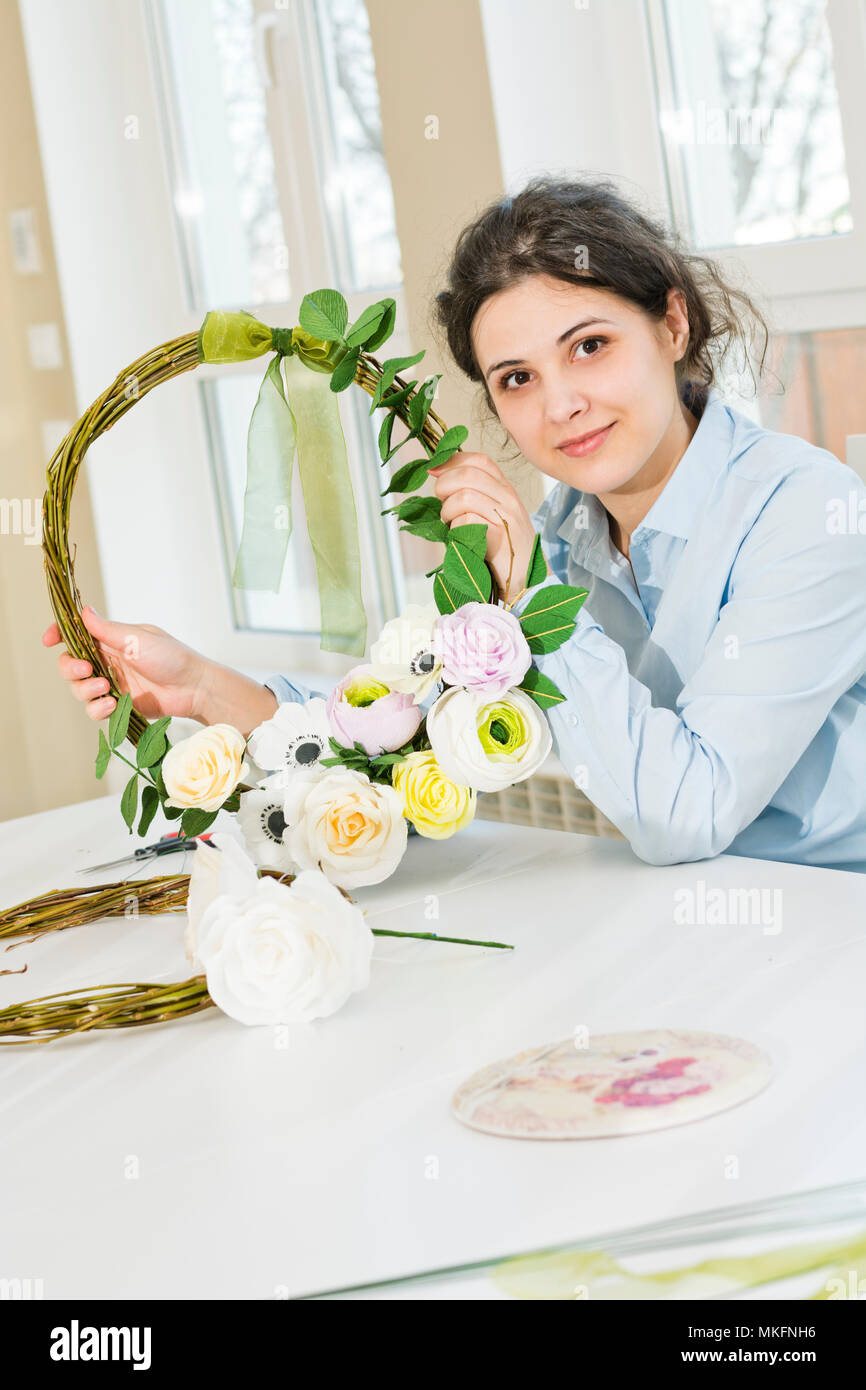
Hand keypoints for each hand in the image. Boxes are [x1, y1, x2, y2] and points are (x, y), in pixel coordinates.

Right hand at [42, 606, 210, 722]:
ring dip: (85, 690)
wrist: (194, 687)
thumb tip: (83, 610)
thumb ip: (107, 630)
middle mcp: (107, 661)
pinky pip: (95, 709)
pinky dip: (97, 708)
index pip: (76, 635)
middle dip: (70, 669)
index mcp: (110, 640)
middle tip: (86, 671)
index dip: (59, 635)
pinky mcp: (119, 704)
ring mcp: (112, 683)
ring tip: (106, 688)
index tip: (48, 640)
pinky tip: (112, 704)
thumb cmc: (172, 657)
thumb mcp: (137, 638)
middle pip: (70, 665)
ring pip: (79, 689)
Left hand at [429, 451, 539, 601]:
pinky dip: (456, 531)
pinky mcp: (500, 536)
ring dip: (448, 512)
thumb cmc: (502, 549)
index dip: (452, 462)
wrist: (526, 578)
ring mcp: (506, 516)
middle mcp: (508, 498)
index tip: (433, 471)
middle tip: (442, 506)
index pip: (479, 461)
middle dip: (444, 487)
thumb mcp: (491, 514)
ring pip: (464, 497)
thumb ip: (472, 495)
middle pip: (467, 475)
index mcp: (505, 489)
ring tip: (451, 525)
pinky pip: (466, 522)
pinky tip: (462, 540)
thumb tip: (438, 475)